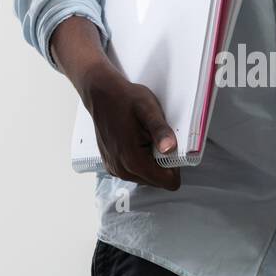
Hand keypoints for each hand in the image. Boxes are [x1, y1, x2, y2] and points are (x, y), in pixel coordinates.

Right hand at [80, 63, 180, 190]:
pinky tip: (135, 140)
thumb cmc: (124, 99)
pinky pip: (135, 171)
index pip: (168, 182)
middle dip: (161, 162)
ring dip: (150, 160)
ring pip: (147, 177)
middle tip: (154, 138)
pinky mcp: (111, 165)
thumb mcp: (149, 110)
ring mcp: (115, 169)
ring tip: (143, 137)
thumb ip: (161, 131)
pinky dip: (139, 159)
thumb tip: (170, 148)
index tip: (167, 146)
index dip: (174, 165)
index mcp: (133, 161)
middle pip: (157, 180)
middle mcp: (122, 170)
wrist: (101, 93)